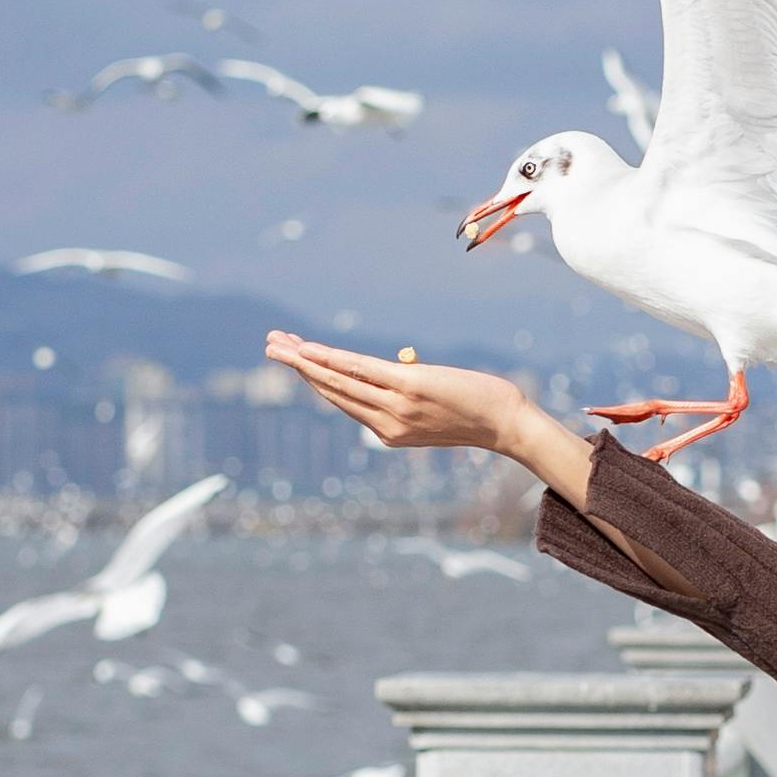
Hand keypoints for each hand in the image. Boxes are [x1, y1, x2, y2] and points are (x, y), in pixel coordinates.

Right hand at [264, 335, 593, 508]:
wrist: (507, 424)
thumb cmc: (479, 411)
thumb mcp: (436, 405)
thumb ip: (408, 391)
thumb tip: (395, 370)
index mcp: (390, 431)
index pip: (344, 401)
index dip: (316, 380)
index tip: (295, 361)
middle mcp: (386, 423)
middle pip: (333, 390)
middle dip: (298, 368)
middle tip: (269, 348)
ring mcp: (396, 406)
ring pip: (338, 381)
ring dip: (304, 361)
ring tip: (276, 346)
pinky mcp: (409, 388)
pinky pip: (360, 372)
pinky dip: (331, 361)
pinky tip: (309, 351)